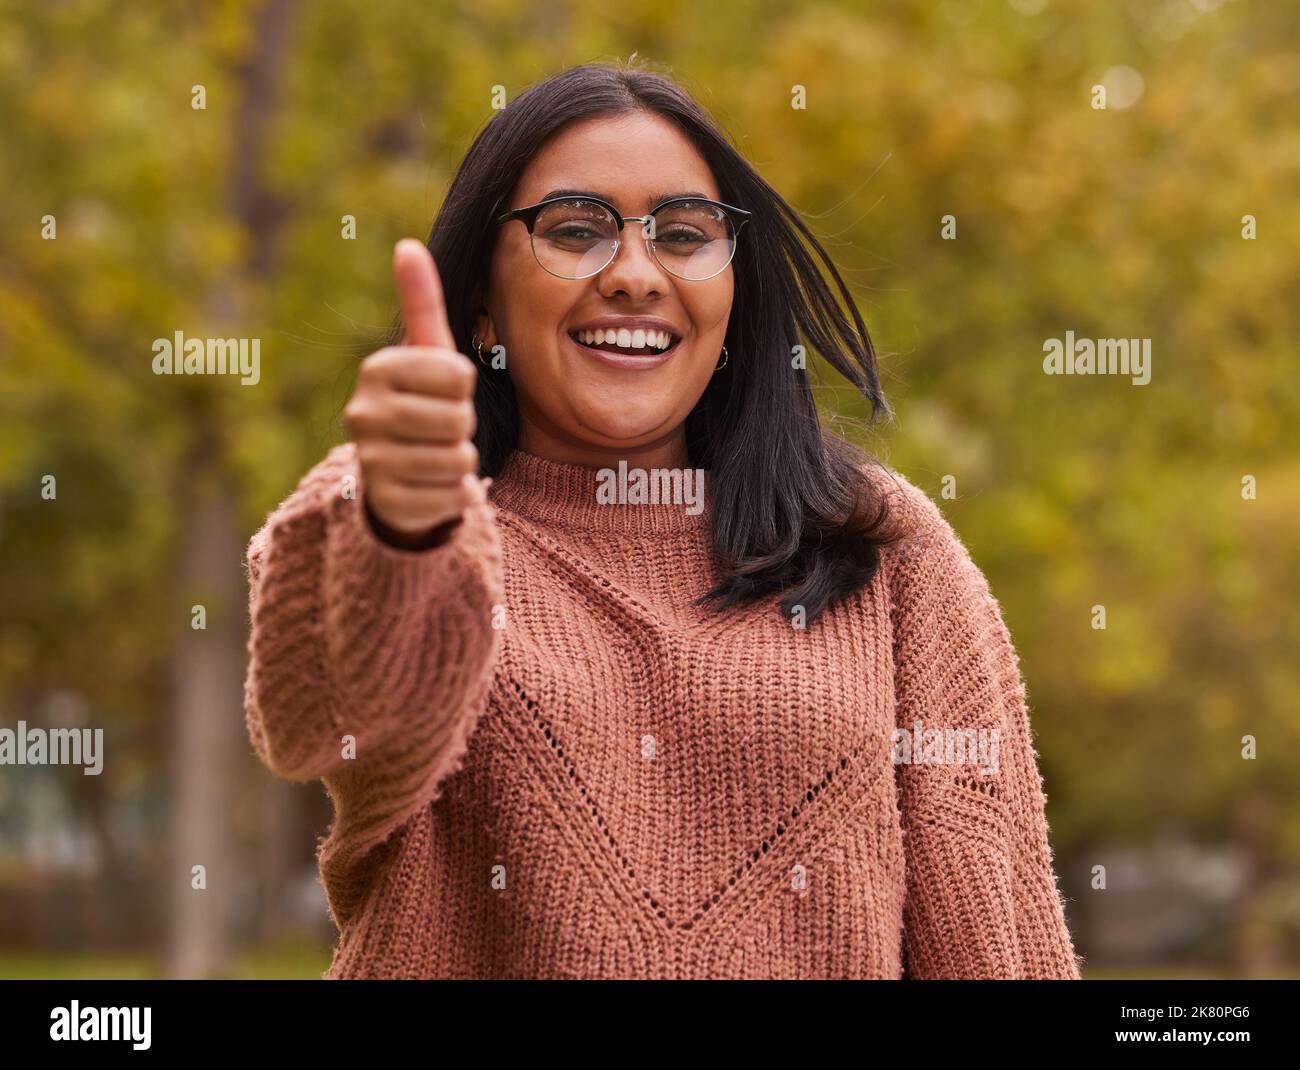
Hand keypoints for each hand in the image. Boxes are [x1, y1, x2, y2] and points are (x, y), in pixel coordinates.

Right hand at [344, 239, 488, 542]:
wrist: (394, 474)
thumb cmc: (420, 402)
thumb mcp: (424, 352)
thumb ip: (420, 301)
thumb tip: (407, 245)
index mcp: (377, 370)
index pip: (459, 374)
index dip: (463, 387)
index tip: (441, 391)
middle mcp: (363, 414)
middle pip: (459, 418)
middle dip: (463, 426)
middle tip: (440, 427)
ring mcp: (371, 461)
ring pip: (459, 459)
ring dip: (461, 461)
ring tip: (435, 454)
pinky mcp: (388, 503)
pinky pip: (454, 497)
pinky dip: (457, 495)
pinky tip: (434, 486)